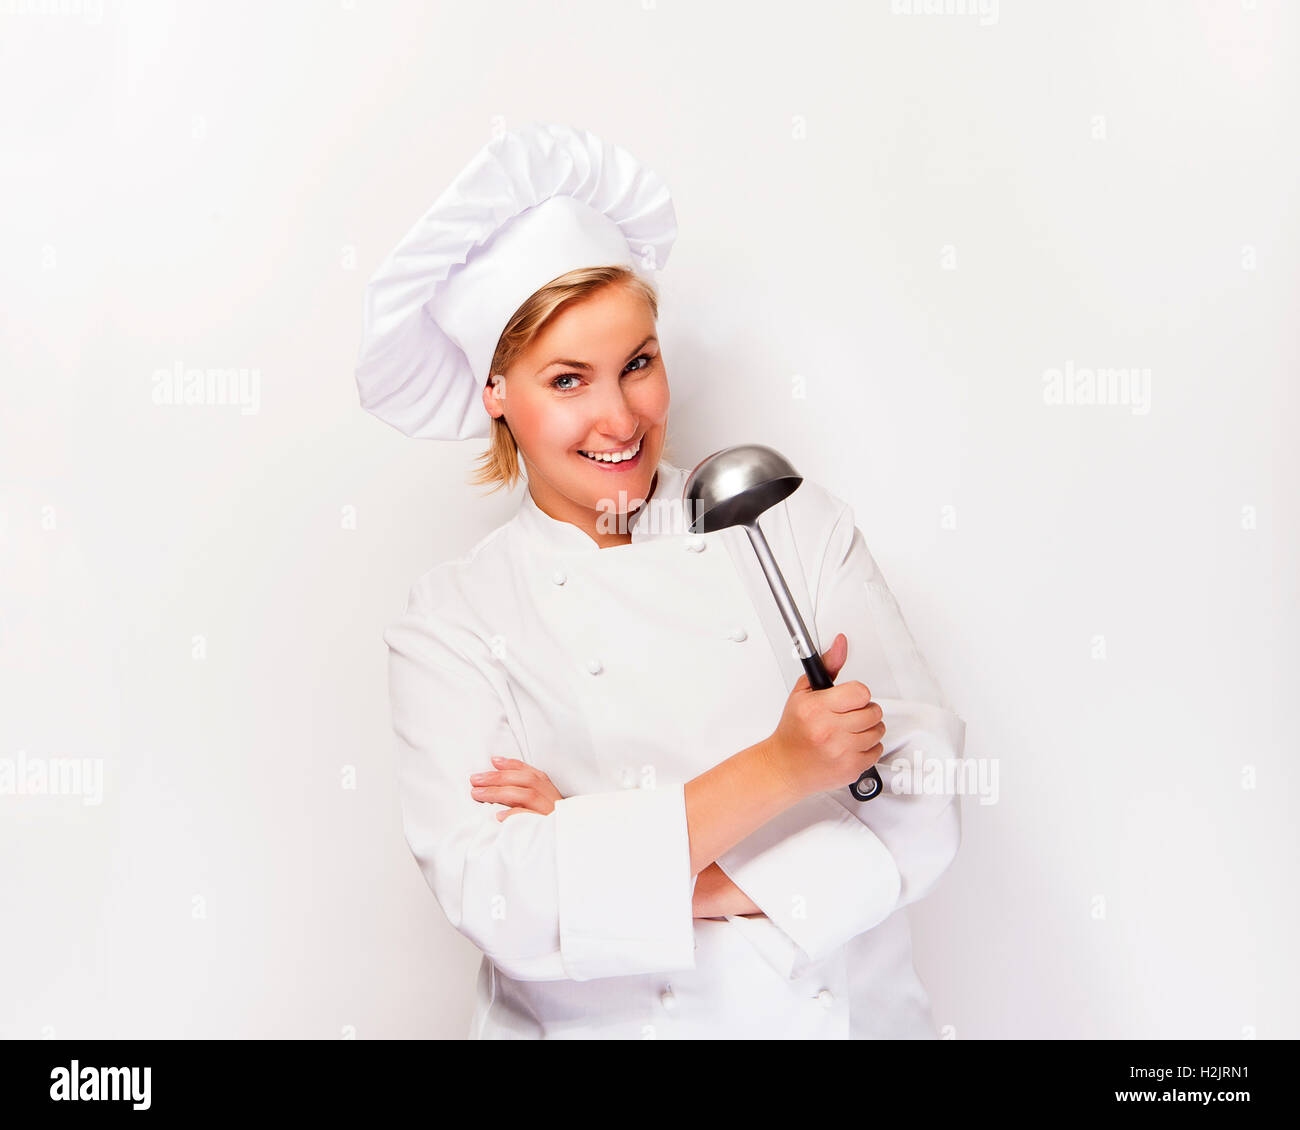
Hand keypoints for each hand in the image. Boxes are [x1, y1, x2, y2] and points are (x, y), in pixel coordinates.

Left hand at [469, 756, 564, 821]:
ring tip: (478, 794)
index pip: (531, 773)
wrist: (575, 849)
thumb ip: (524, 795)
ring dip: (500, 793)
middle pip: (526, 781)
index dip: (513, 765)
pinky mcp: (549, 830)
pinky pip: (531, 819)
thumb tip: (496, 784)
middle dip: (498, 778)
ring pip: (527, 795)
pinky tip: (498, 816)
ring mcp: (551, 814)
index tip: (494, 761)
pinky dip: (515, 815)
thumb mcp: (540, 809)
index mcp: (550, 792)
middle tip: (475, 780)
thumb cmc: (549, 829)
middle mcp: (553, 800)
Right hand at [761, 632, 884, 799]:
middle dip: (865, 710)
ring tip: (850, 730)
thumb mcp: (803, 693)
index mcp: (817, 709)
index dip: (858, 694)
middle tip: (850, 714)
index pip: (861, 693)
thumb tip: (841, 643)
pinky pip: (877, 751)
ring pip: (878, 732)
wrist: (784, 766)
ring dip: (868, 729)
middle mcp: (829, 731)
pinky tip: (851, 745)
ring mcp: (841, 752)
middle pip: (873, 712)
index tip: (850, 698)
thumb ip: (827, 665)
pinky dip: (868, 747)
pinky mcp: (850, 769)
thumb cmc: (793, 730)